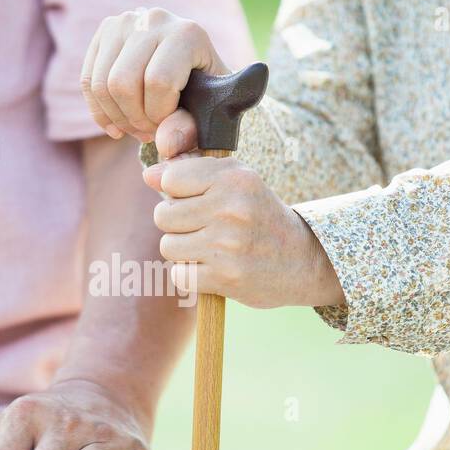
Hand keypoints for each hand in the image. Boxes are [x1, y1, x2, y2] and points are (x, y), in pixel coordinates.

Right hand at [80, 7, 226, 141]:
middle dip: (134, 119)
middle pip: (122, 83)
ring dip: (117, 118)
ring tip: (138, 128)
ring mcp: (124, 22)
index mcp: (187, 34)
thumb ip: (190, 130)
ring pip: (101, 84)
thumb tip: (164, 145)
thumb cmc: (205, 95)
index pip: (158, 81)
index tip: (169, 126)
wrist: (194, 70)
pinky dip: (100, 111)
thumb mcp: (208, 113)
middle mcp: (153, 20)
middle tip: (151, 132)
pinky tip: (118, 126)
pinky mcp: (104, 33)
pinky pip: (88, 81)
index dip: (159, 115)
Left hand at [144, 155, 345, 308]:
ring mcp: (228, 244)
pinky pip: (179, 275)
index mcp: (234, 178)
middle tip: (202, 228)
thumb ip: (191, 172)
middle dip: (176, 224)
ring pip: (168, 246)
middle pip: (163, 215)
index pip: (171, 179)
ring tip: (208, 248)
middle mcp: (231, 208)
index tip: (196, 200)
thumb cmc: (259, 215)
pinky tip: (211, 268)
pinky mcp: (225, 277)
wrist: (301, 260)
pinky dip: (190, 275)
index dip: (176, 192)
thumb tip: (148, 175)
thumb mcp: (236, 181)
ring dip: (182, 251)